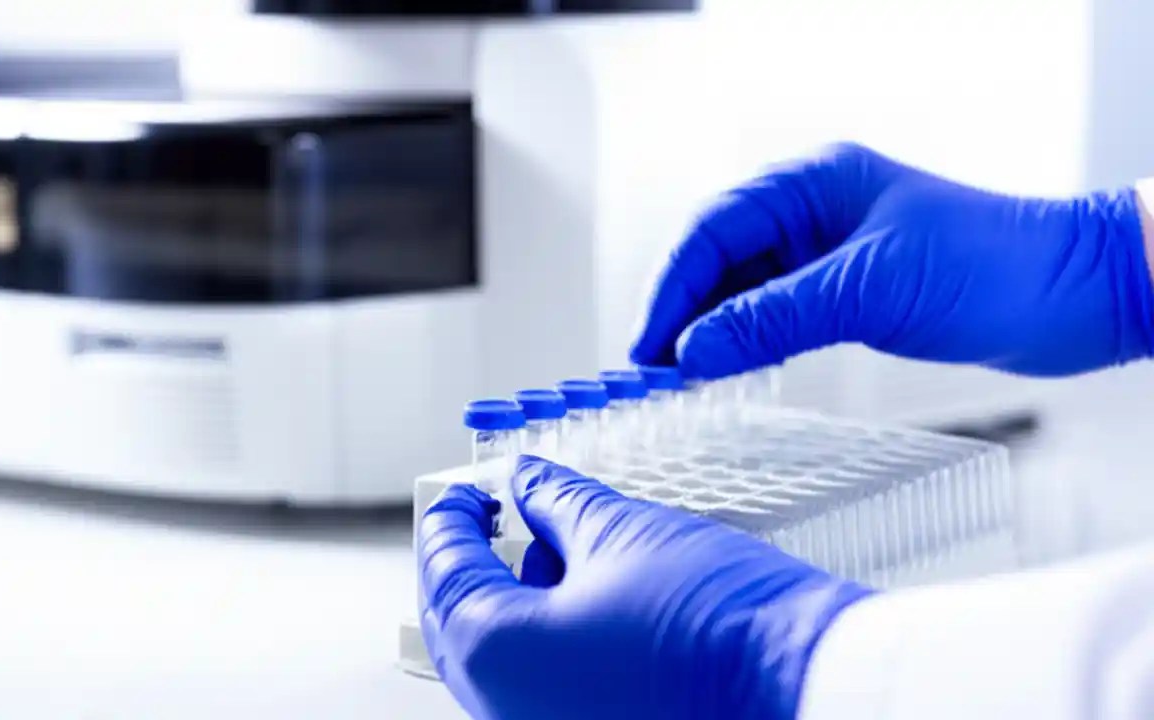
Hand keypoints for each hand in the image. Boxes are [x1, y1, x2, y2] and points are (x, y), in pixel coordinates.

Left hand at [417, 456, 871, 719]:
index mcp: (496, 655)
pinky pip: (547, 688)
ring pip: (507, 660)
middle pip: (464, 624)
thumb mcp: (625, 534)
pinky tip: (592, 598)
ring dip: (517, 600)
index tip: (459, 492)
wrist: (811, 697)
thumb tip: (527, 482)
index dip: (450, 519)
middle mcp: (510, 712)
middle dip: (474, 564)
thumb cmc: (722, 623)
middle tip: (488, 517)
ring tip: (552, 546)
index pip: (446, 572)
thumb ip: (558, 502)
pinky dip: (553, 640)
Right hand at [629, 142, 1153, 377]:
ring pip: (744, 288)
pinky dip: (749, 340)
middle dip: (683, 311)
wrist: (1073, 295)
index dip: (672, 288)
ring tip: (685, 377)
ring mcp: (830, 250)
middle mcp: (814, 210)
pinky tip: (732, 366)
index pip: (714, 229)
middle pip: (720, 257)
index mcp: (813, 183)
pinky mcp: (848, 290)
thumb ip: (773, 319)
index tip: (649, 344)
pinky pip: (776, 312)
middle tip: (655, 368)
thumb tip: (694, 350)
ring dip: (713, 329)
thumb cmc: (989, 267)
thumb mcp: (867, 291)